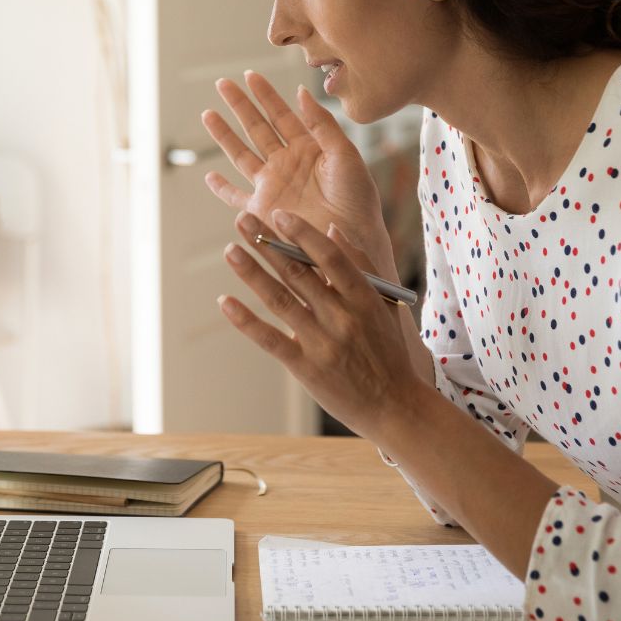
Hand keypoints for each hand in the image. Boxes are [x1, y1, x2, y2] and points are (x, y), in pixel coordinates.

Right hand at [202, 71, 389, 269]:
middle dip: (240, 106)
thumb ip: (323, 125)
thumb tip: (301, 92)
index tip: (250, 75)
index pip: (283, 114)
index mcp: (309, 149)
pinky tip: (208, 177)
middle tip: (223, 83)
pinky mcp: (263, 210)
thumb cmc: (358, 200)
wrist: (353, 240)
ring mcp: (273, 186)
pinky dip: (221, 190)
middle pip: (258, 128)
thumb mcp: (345, 155)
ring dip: (224, 136)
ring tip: (208, 114)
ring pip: (241, 154)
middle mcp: (288, 164)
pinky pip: (236, 197)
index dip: (266, 95)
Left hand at [218, 209, 428, 440]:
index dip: (303, 233)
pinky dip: (246, 320)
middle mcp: (342, 317)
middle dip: (268, 243)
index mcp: (364, 297)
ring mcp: (322, 343)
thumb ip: (360, 264)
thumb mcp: (384, 304)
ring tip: (231, 250)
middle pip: (298, 272)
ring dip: (252, 273)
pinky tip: (225, 301)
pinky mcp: (305, 367)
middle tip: (242, 220)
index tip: (279, 214)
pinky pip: (270, 339)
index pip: (330, 256)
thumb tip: (332, 229)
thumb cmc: (388, 351)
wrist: (394, 406)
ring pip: (280, 300)